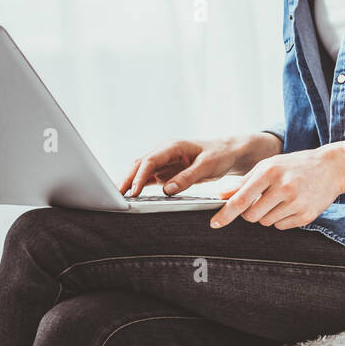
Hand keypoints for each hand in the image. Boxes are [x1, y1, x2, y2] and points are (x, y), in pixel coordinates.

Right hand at [117, 133, 280, 197]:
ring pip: (140, 172)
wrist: (229, 152)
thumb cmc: (220, 155)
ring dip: (128, 184)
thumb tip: (168, 190)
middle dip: (126, 180)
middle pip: (139, 165)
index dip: (139, 176)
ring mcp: (163, 161)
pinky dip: (137, 187)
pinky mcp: (165, 171)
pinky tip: (130, 197)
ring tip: (116, 199)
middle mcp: (164, 151)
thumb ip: (188, 177)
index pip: (150, 160)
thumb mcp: (207, 166)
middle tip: (115, 197)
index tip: (133, 191)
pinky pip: (147, 179)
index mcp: (173, 146)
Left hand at [209, 146, 344, 229]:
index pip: (241, 199)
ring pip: (266, 222)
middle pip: (251, 215)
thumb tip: (222, 195)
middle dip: (250, 212)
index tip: (214, 223)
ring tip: (280, 200)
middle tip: (261, 200)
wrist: (332, 168)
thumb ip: (245, 181)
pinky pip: (281, 226)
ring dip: (267, 215)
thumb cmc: (296, 165)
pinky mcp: (307, 215)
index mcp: (270, 171)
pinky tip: (291, 205)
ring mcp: (297, 202)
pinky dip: (281, 219)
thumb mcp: (270, 165)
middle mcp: (284, 186)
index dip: (226, 213)